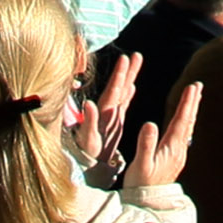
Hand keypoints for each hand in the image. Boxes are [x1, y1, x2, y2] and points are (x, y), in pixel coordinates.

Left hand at [69, 51, 139, 169]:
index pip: (112, 91)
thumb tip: (89, 104)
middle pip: (117, 88)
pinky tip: (132, 86)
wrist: (88, 167)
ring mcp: (111, 116)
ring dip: (128, 77)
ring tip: (135, 60)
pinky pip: (122, 105)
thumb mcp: (88, 139)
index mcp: (102, 113)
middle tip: (134, 56)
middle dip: (125, 72)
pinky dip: (127, 94)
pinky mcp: (114, 124)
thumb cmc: (87, 154)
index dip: (118, 76)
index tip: (124, 59)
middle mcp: (106, 112)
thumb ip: (89, 122)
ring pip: (121, 93)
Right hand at [130, 80, 201, 189]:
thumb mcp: (140, 165)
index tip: (191, 87)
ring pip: (187, 128)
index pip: (181, 120)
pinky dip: (185, 122)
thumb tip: (150, 123)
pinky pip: (183, 135)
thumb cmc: (141, 185)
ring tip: (195, 97)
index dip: (186, 103)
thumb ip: (145, 144)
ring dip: (191, 111)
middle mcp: (178, 150)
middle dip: (192, 102)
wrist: (147, 205)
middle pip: (187, 121)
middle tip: (198, 85)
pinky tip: (185, 122)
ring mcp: (178, 155)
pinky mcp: (174, 159)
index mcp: (171, 148)